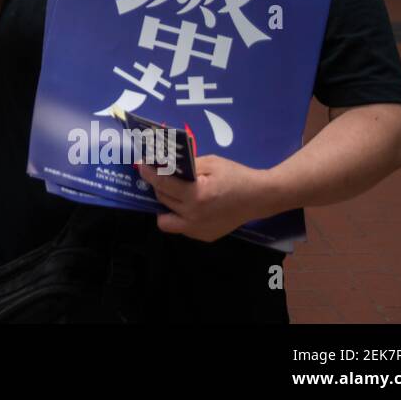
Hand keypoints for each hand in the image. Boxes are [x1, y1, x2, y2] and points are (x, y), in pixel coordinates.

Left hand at [136, 154, 268, 242]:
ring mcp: (198, 230)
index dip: (149, 173)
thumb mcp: (210, 163)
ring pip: (167, 217)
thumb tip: (163, 163)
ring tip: (171, 190)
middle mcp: (194, 217)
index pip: (163, 184)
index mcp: (197, 196)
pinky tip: (186, 203)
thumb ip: (186, 165)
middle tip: (157, 174)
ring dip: (165, 202)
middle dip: (157, 185)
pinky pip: (180, 227)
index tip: (141, 165)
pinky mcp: (204, 236)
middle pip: (162, 199)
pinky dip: (178, 215)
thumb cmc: (235, 176)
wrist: (259, 198)